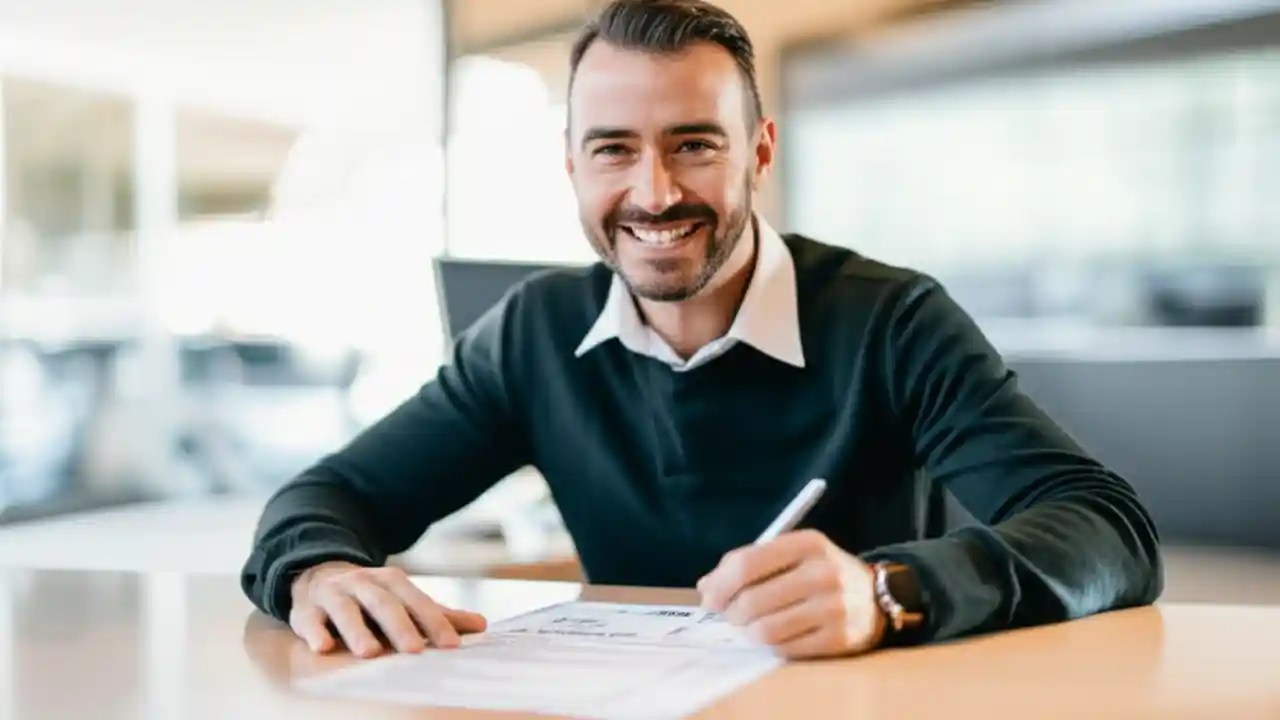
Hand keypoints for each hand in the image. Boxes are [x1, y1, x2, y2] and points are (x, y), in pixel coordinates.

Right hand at [289, 561, 486, 657]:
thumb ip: (439, 615)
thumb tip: (482, 625)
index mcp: (392, 582)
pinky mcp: (306, 609)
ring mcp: (334, 594)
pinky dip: (315, 632)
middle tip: (415, 651)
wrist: (319, 576)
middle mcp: (363, 583)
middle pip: (384, 604)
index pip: (417, 602)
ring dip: (357, 630)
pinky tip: (322, 648)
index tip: (452, 645)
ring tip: (370, 652)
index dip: (435, 622)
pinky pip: (309, 620)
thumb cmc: (371, 598)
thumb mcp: (404, 601)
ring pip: (346, 610)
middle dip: (400, 627)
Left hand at [697, 530, 884, 658]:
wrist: (875, 596)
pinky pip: (785, 648)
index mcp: (808, 543)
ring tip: (751, 626)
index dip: (720, 584)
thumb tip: (706, 588)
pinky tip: (776, 634)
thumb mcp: (792, 553)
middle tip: (730, 615)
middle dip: (730, 612)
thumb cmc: (819, 572)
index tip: (709, 597)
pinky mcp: (838, 638)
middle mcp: (823, 573)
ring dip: (748, 631)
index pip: (747, 564)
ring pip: (765, 629)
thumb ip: (749, 563)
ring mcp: (834, 608)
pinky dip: (771, 644)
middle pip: (752, 600)